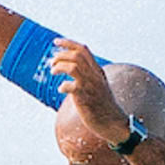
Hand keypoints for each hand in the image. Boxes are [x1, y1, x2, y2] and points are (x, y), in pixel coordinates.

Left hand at [45, 36, 131, 164]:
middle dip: (60, 56)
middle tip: (52, 64)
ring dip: (59, 67)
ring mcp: (90, 86)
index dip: (68, 43)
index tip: (55, 41)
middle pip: (76, 55)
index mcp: (97, 70)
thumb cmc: (102, 106)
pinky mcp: (85, 98)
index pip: (83, 49)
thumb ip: (88, 75)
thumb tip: (72, 69)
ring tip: (53, 72)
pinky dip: (62, 86)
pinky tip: (61, 90)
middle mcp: (94, 75)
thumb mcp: (98, 86)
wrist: (112, 122)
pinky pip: (70, 86)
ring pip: (72, 66)